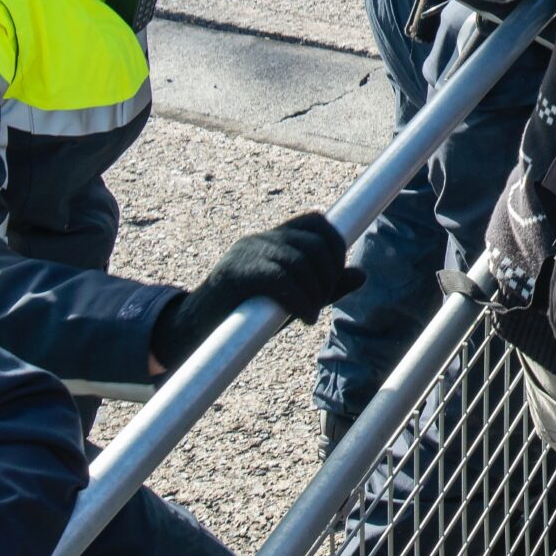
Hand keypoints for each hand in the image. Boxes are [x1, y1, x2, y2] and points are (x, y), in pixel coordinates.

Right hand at [150, 213, 364, 370]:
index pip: (315, 222)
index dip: (335, 245)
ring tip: (311, 313)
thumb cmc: (245, 316)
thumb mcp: (292, 299)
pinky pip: (280, 279)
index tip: (334, 276)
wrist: (193, 333)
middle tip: (320, 301)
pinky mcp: (235, 275)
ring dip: (315, 290)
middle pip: (313, 241)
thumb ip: (325, 287)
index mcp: (273, 239)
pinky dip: (300, 300)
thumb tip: (362, 274)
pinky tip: (304, 318)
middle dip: (328, 273)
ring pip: (299, 260)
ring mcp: (246, 254)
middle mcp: (261, 240)